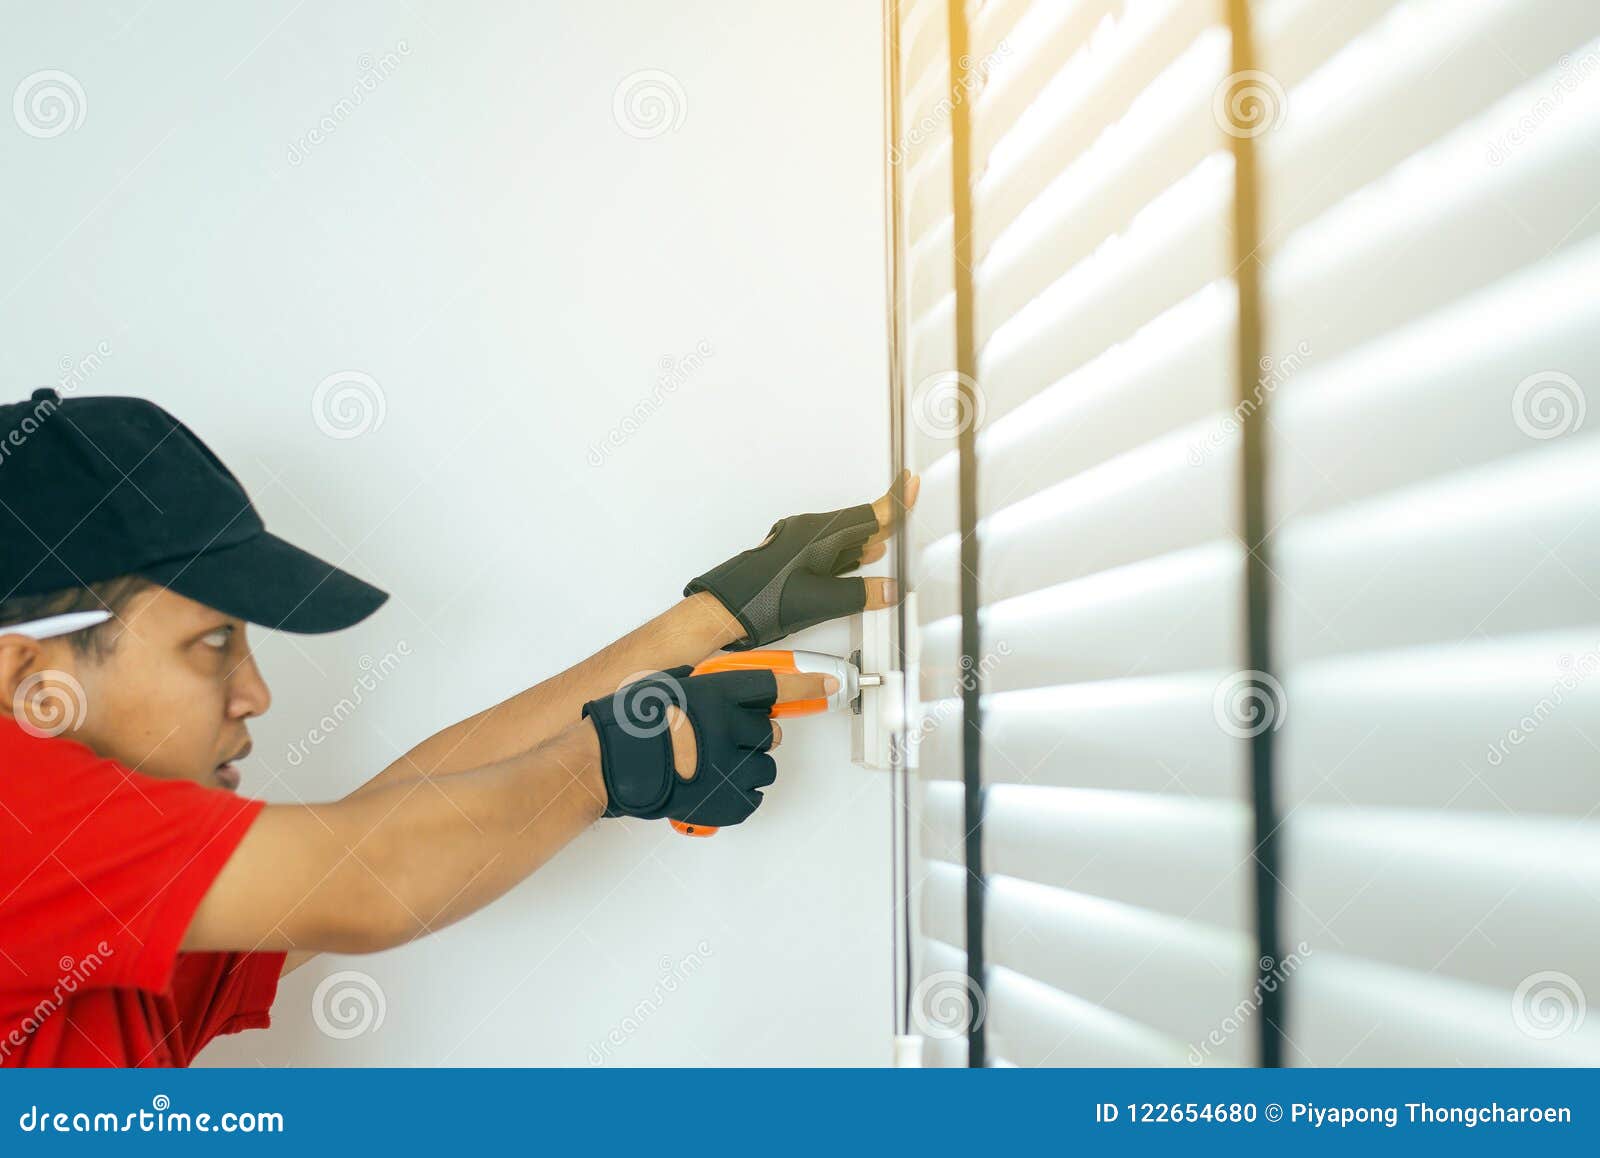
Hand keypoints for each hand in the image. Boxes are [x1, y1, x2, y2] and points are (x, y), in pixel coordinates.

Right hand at [582, 666, 833, 827]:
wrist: (606, 764)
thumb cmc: (629, 723)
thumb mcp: (669, 684)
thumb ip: (706, 687)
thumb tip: (725, 693)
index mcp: (718, 694)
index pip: (776, 687)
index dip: (806, 687)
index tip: (829, 688)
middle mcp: (731, 728)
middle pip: (768, 732)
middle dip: (752, 735)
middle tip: (725, 740)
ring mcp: (730, 767)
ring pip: (763, 768)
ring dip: (746, 767)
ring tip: (712, 768)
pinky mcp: (725, 801)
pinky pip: (751, 798)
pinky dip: (737, 795)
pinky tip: (712, 788)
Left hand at [684, 470, 919, 650]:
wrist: (725, 610)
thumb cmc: (763, 602)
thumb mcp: (821, 601)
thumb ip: (861, 594)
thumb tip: (890, 590)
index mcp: (819, 535)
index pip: (869, 514)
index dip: (895, 501)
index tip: (910, 481)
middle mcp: (810, 532)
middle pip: (859, 522)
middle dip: (886, 519)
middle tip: (909, 507)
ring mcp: (800, 543)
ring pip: (845, 535)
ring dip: (869, 536)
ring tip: (892, 536)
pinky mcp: (793, 557)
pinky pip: (832, 547)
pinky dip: (851, 550)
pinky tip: (860, 558)